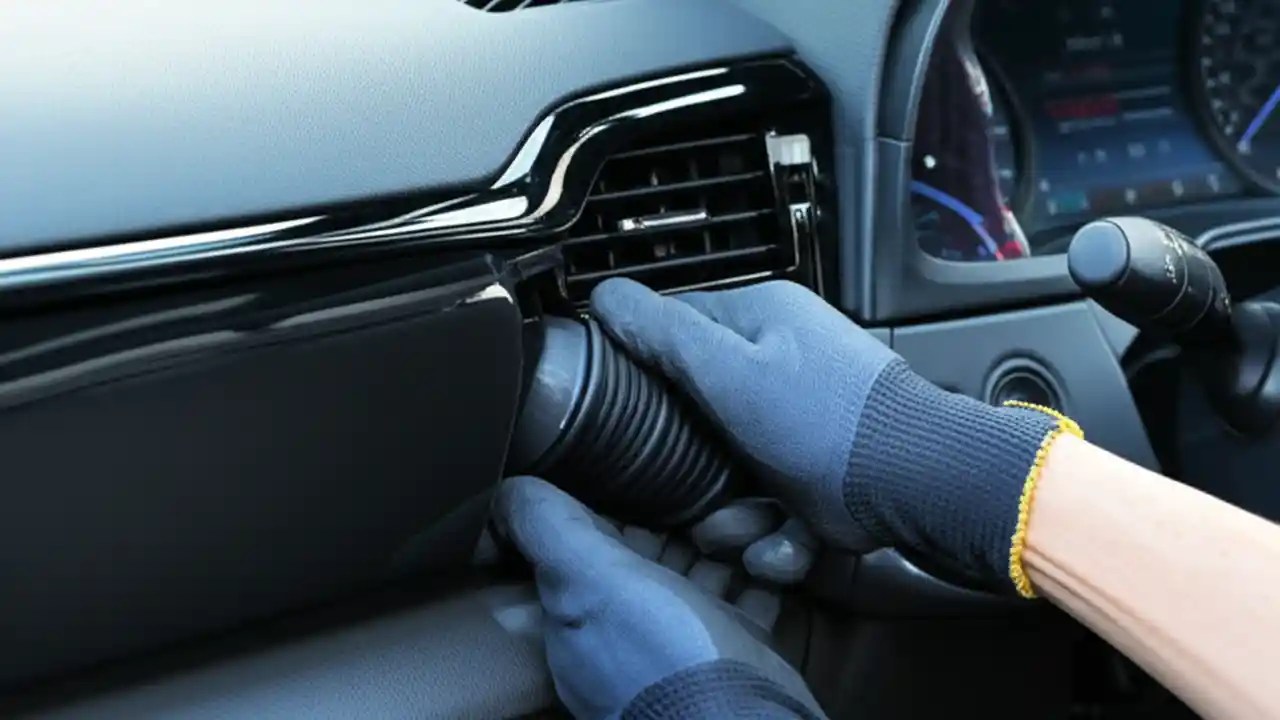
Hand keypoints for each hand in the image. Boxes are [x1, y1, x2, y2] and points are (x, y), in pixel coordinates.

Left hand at [493, 476, 825, 719]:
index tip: (647, 482)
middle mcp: (628, 628)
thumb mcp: (590, 582)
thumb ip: (548, 530)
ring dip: (730, 538)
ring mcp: (686, 641)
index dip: (616, 506)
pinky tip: (771, 562)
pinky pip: (751, 592)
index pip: (588, 541)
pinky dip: (764, 570)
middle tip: (710, 513)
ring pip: (704, 565)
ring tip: (749, 538)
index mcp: (581, 613)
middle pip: (651, 548)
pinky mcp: (739, 651)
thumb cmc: (664, 662)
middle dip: (682, 518)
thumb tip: (507, 492)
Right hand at [591, 279, 1069, 594]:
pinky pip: (773, 499)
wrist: (917, 484)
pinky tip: (786, 538)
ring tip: (754, 525)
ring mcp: (802, 414)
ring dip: (735, 512)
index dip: (643, 370)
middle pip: (698, 410)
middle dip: (692, 464)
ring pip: (731, 466)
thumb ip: (663, 333)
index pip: (672, 327)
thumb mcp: (726, 370)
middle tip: (700, 495)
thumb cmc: (825, 422)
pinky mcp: (819, 465)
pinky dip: (776, 531)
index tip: (630, 411)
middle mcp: (780, 358)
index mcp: (758, 317)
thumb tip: (606, 295)